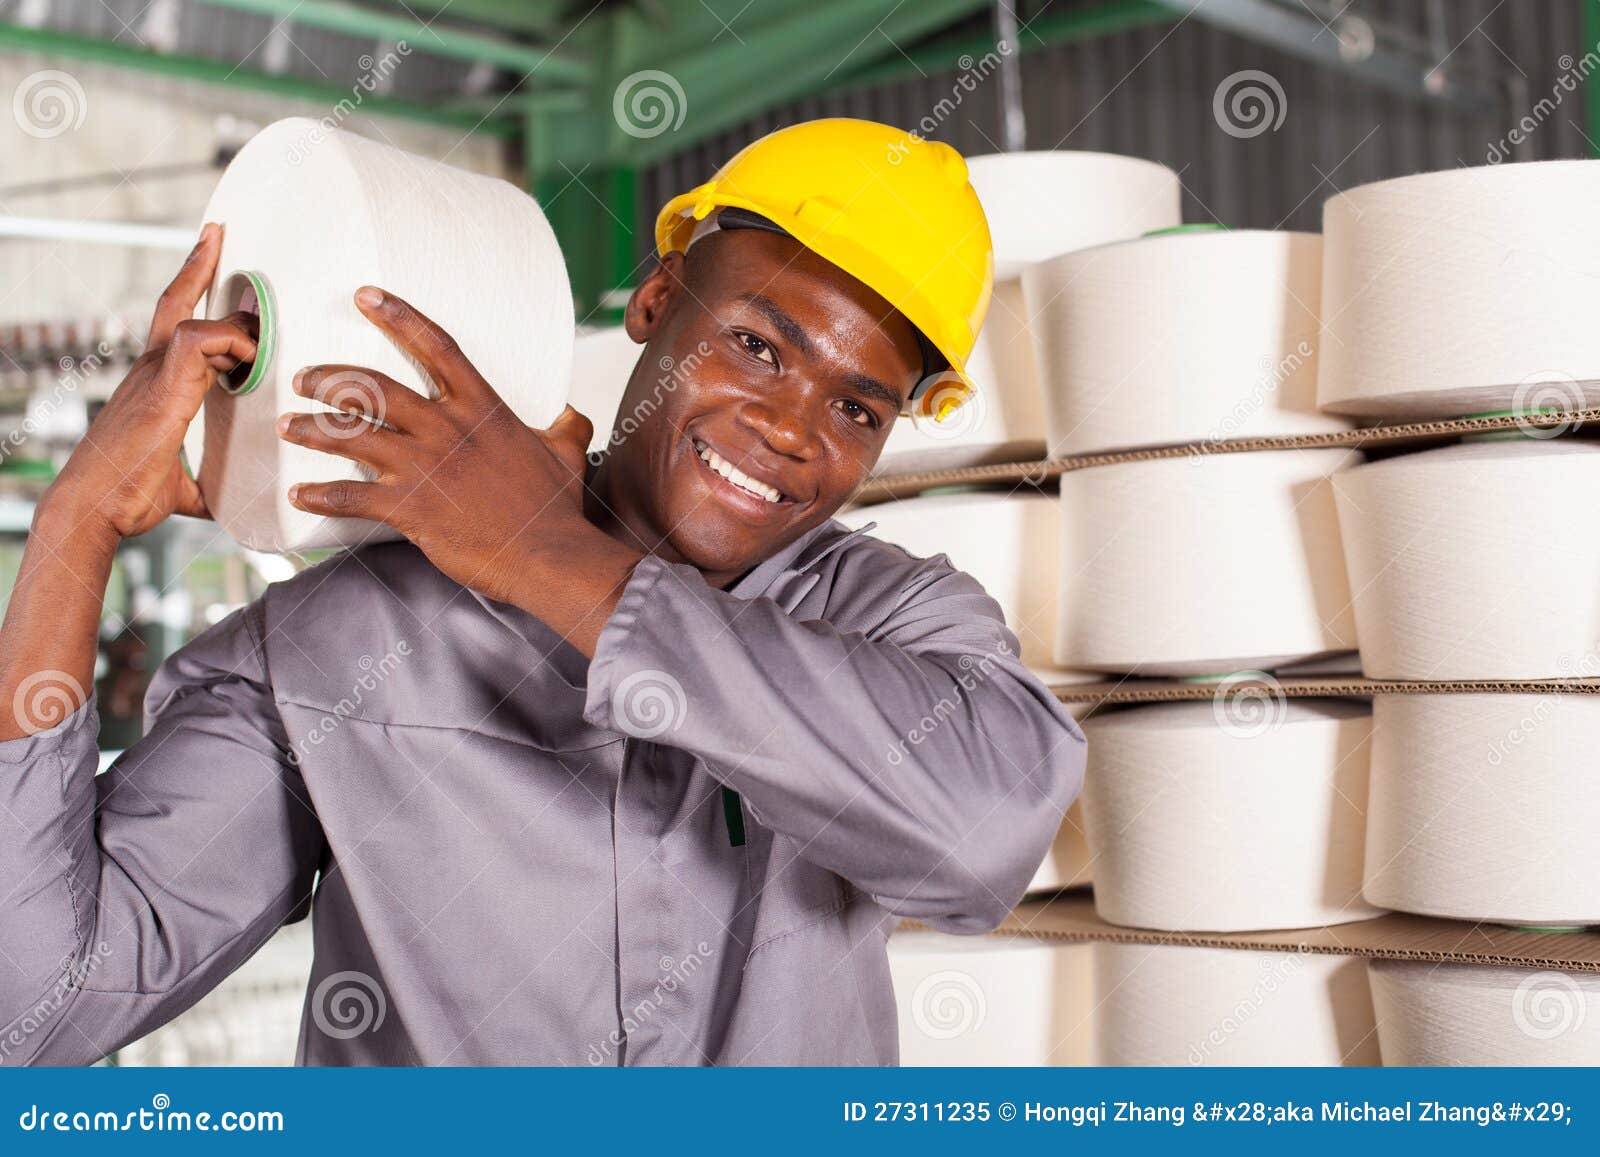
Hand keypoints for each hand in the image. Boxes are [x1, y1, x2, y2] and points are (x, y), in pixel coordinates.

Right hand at [40, 223, 255, 542]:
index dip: (192, 294)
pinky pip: (197, 341)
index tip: (210, 260)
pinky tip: (249, 364)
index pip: (178, 326)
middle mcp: (152, 372)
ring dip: (234, 325)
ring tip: (260, 342)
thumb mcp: (185, 488)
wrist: (92, 511)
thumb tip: (237, 500)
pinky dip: (229, 344)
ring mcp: (154, 377)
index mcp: (158, 386)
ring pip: (193, 320)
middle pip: (175, 303)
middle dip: (198, 265)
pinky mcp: (162, 389)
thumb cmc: (126, 498)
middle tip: (219, 232)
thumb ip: (212, 482)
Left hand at [279, 287, 641, 630]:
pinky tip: (300, 494)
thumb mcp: (566, 456)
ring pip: (351, 435)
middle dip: (331, 377)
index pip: (436, 347)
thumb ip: (565, 429)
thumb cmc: (555, 509)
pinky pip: (350, 496)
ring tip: (289, 424)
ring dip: (313, 427)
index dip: (398, 316)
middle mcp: (447, 429)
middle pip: (374, 387)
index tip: (366, 296)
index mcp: (482, 410)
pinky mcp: (410, 508)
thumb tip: (572, 415)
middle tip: (305, 377)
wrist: (549, 556)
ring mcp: (425, 467)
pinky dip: (319, 495)